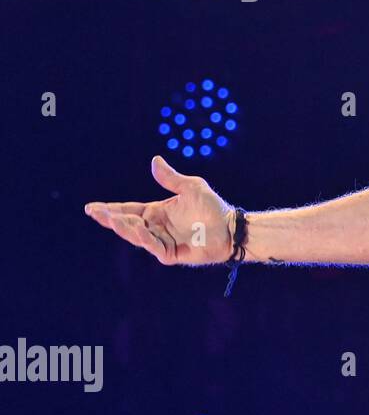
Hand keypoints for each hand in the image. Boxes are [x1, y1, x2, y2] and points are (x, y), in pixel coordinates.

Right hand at [84, 155, 234, 265]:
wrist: (231, 227)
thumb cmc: (213, 207)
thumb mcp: (191, 187)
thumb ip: (172, 178)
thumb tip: (155, 160)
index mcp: (156, 212)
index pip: (127, 210)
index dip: (110, 209)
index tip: (90, 207)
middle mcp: (156, 228)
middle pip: (127, 224)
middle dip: (110, 218)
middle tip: (94, 212)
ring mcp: (162, 242)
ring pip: (137, 237)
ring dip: (124, 228)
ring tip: (112, 219)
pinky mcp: (172, 254)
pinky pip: (154, 247)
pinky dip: (146, 239)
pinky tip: (139, 230)